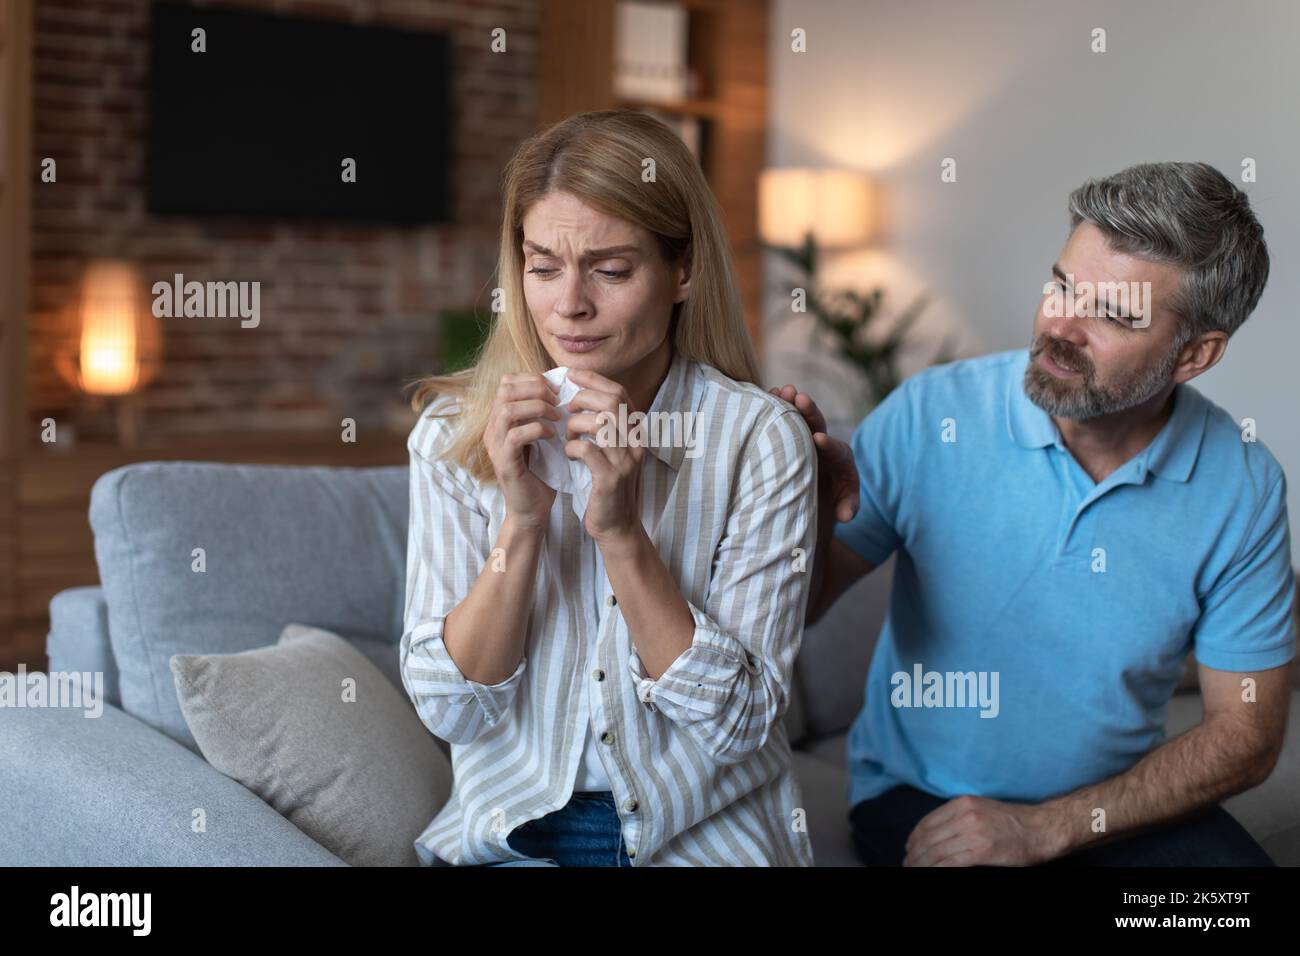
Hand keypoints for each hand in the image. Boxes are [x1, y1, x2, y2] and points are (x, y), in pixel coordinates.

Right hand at [484, 372, 561, 529]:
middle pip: (504, 388)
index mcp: (501, 419)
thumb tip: (565, 388)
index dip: (533, 379)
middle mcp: (493, 428)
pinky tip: (553, 436)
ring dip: (537, 407)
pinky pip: (516, 436)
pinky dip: (538, 430)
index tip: (557, 389)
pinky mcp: (504, 462)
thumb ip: (545, 414)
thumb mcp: (544, 437)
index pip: (507, 381)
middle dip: (536, 388)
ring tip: (557, 417)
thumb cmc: (542, 473)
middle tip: (558, 400)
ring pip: (508, 409)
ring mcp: (495, 445)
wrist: (532, 509)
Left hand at [564, 367, 644, 545]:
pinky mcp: (611, 479)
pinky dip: (572, 447)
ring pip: (601, 423)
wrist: (617, 526)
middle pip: (612, 402)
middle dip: (583, 398)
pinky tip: (568, 454)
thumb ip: (602, 426)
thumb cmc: (606, 485)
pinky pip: (588, 450)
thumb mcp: (610, 451)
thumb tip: (578, 397)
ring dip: (576, 423)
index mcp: (635, 433)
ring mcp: (626, 461)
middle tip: (566, 407)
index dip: (595, 379)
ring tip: (566, 433)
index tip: (572, 374)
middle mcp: (635, 443)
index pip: (620, 393)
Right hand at [768, 385, 858, 522]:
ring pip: (798, 419)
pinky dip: (773, 411)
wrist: (814, 505)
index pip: (838, 450)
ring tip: (778, 391)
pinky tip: (760, 400)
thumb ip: (848, 507)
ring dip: (788, 404)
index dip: (829, 444)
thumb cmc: (830, 506)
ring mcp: (804, 440)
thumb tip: (846, 515)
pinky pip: (781, 422)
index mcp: (840, 460)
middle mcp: (823, 445)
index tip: (818, 438)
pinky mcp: (788, 440)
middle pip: (818, 424)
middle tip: (798, 397)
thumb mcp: (843, 507)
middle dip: (809, 412)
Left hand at [903, 795, 1059, 866]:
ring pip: (936, 851)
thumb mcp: (980, 809)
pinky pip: (951, 862)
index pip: (927, 822)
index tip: (908, 848)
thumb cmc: (1012, 822)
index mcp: (962, 803)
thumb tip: (935, 833)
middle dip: (914, 853)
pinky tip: (931, 873)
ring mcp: (973, 833)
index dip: (914, 838)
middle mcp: (965, 815)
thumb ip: (958, 817)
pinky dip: (937, 869)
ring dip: (921, 863)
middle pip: (928, 837)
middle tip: (908, 863)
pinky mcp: (982, 851)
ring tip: (914, 870)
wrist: (1040, 829)